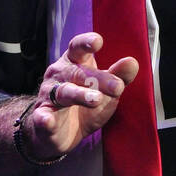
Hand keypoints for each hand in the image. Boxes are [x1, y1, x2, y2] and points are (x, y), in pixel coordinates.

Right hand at [25, 32, 138, 159]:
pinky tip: (48, 121)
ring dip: (79, 95)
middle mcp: (59, 75)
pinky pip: (42, 117)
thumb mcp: (106, 90)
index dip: (85, 43)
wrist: (60, 133)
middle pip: (77, 72)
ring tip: (96, 99)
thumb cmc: (85, 104)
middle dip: (98, 78)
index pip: (77, 48)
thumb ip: (119, 76)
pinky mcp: (42, 117)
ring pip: (63, 92)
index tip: (98, 41)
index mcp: (73, 63)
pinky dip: (45, 119)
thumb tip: (132, 62)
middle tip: (118, 87)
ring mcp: (48, 96)